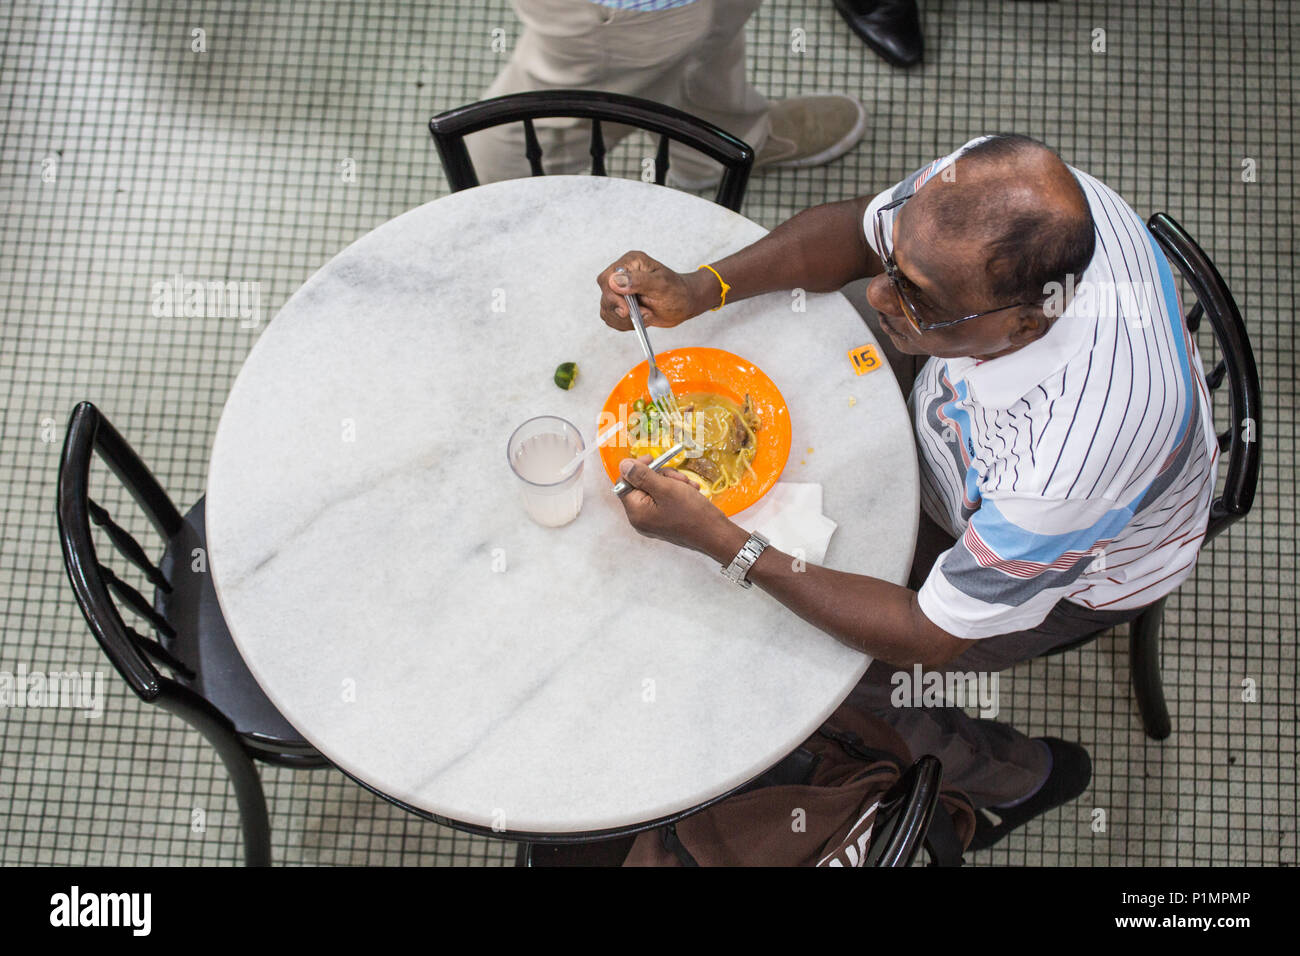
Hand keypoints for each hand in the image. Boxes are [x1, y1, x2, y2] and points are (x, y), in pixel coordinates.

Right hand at [596, 251, 710, 330]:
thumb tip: (615, 281)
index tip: (626, 310)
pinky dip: (624, 324)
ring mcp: (620, 289)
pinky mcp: (620, 303)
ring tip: (646, 315)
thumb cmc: (677, 291)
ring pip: (607, 309)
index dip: (613, 297)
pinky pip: (611, 318)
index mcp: (630, 262)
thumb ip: (638, 281)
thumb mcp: (661, 285)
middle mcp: (622, 274)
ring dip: (625, 320)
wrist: (684, 303)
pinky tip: (641, 320)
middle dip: (623, 311)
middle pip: (606, 296)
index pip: (607, 279)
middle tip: (644, 313)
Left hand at [616, 456, 743, 558]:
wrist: (715, 535)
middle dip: (661, 476)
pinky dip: (678, 492)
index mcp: (636, 512)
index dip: (637, 468)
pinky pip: (665, 500)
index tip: (653, 458)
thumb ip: (642, 476)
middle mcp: (641, 518)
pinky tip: (691, 491)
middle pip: (641, 485)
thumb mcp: (666, 488)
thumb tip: (623, 465)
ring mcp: (653, 520)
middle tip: (678, 477)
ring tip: (688, 486)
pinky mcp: (665, 521)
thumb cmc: (692, 513)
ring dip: (673, 482)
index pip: (625, 482)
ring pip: (656, 490)